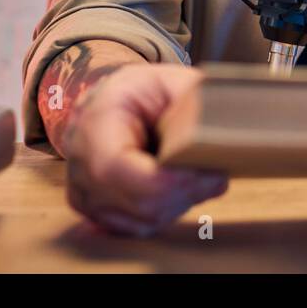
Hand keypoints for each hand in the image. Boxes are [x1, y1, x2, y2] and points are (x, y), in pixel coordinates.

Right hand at [61, 62, 227, 236]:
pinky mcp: (94, 208)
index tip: (209, 173)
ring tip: (198, 176)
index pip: (116, 167)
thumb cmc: (143, 90)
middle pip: (135, 202)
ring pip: (139, 220)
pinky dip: (165, 212)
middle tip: (216, 175)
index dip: (165, 180)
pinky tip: (178, 187)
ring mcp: (82, 189)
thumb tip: (227, 127)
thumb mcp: (171, 80)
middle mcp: (79, 158)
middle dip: (185, 192)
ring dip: (178, 203)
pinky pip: (136, 227)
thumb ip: (195, 99)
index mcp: (95, 119)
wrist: (112, 101)